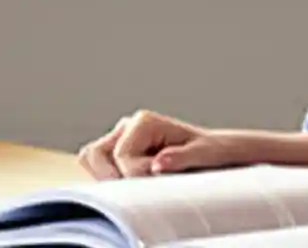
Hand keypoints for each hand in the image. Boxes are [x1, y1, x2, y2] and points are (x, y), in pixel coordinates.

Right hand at [77, 110, 240, 179]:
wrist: (217, 153)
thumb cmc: (212, 151)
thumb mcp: (204, 154)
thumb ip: (181, 158)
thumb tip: (158, 164)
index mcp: (144, 121)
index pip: (122, 157)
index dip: (138, 176)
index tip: (160, 179)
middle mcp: (127, 126)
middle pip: (94, 155)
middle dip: (114, 177)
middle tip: (143, 185)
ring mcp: (119, 139)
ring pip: (90, 161)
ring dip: (110, 178)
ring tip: (141, 183)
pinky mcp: (117, 154)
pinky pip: (97, 170)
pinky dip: (109, 181)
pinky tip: (135, 186)